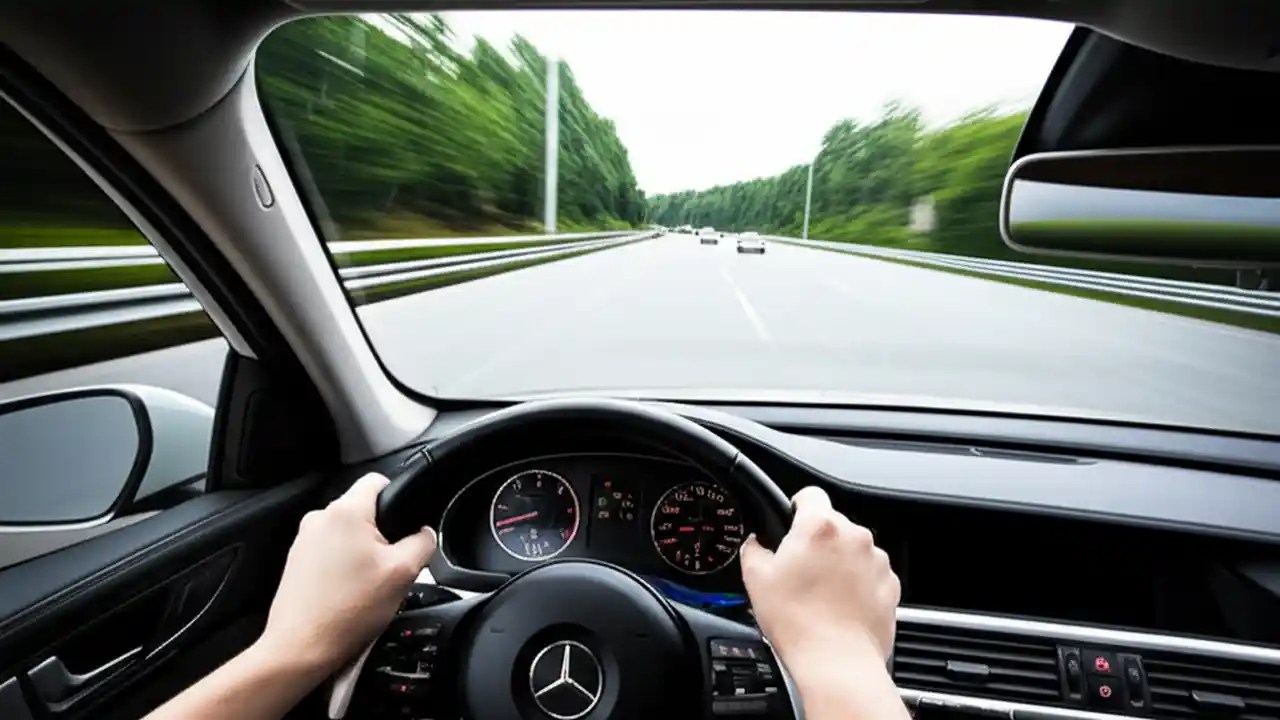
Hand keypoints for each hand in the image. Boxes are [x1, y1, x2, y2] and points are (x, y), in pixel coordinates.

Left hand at [258, 473, 437, 674]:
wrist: (301, 648)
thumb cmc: (349, 610)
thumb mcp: (404, 573)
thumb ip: (423, 542)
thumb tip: (425, 533)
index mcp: (345, 511)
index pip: (378, 480)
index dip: (398, 497)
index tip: (405, 526)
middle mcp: (319, 518)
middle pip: (364, 511)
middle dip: (382, 534)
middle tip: (390, 567)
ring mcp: (303, 540)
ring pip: (348, 534)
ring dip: (362, 553)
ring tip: (367, 586)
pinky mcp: (296, 562)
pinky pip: (330, 553)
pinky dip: (343, 567)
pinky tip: (348, 594)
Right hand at [741, 486, 903, 718]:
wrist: (836, 661)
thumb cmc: (798, 623)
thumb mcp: (756, 579)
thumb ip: (753, 548)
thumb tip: (756, 543)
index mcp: (819, 526)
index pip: (810, 494)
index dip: (797, 506)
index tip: (791, 521)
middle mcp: (854, 536)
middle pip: (832, 525)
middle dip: (816, 542)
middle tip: (798, 571)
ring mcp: (876, 561)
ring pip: (852, 549)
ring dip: (838, 563)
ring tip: (819, 594)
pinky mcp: (889, 585)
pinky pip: (869, 574)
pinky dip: (856, 584)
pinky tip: (838, 606)